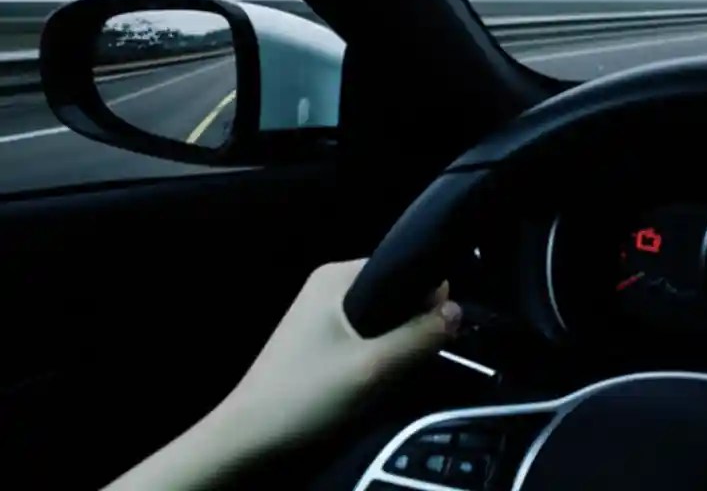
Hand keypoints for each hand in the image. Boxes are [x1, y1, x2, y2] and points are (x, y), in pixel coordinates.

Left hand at [218, 258, 462, 447]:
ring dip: (395, 344)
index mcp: (337, 275)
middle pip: (395, 294)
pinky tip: (375, 378)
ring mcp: (321, 313)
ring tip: (393, 371)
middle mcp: (328, 285)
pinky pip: (365, 335)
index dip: (429, 298)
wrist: (248, 439)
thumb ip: (420, 336)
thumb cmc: (306, 395)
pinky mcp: (319, 340)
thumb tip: (458, 310)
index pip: (404, 267)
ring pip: (382, 319)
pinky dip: (377, 354)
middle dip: (411, 324)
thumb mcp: (373, 367)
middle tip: (412, 359)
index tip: (437, 333)